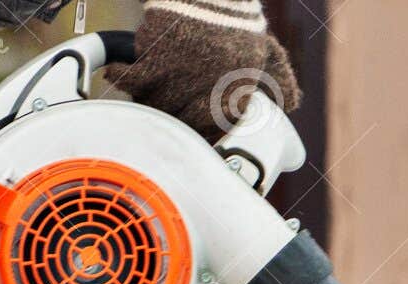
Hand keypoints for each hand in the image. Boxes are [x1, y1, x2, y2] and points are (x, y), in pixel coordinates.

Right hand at [106, 1, 300, 140]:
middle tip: (160, 116)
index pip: (213, 132)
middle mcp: (207, 89)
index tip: (189, 138)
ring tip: (141, 96)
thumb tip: (290, 105)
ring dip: (145, 102)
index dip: (200, 137)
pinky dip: (121, 77)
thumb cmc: (238, 21)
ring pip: (155, 104)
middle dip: (170, 121)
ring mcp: (180, 74)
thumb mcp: (267, 51)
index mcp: (236, 93)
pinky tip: (116, 73)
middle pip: (180, 122)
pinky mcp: (156, 56)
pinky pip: (131, 78)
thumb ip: (278, 80)